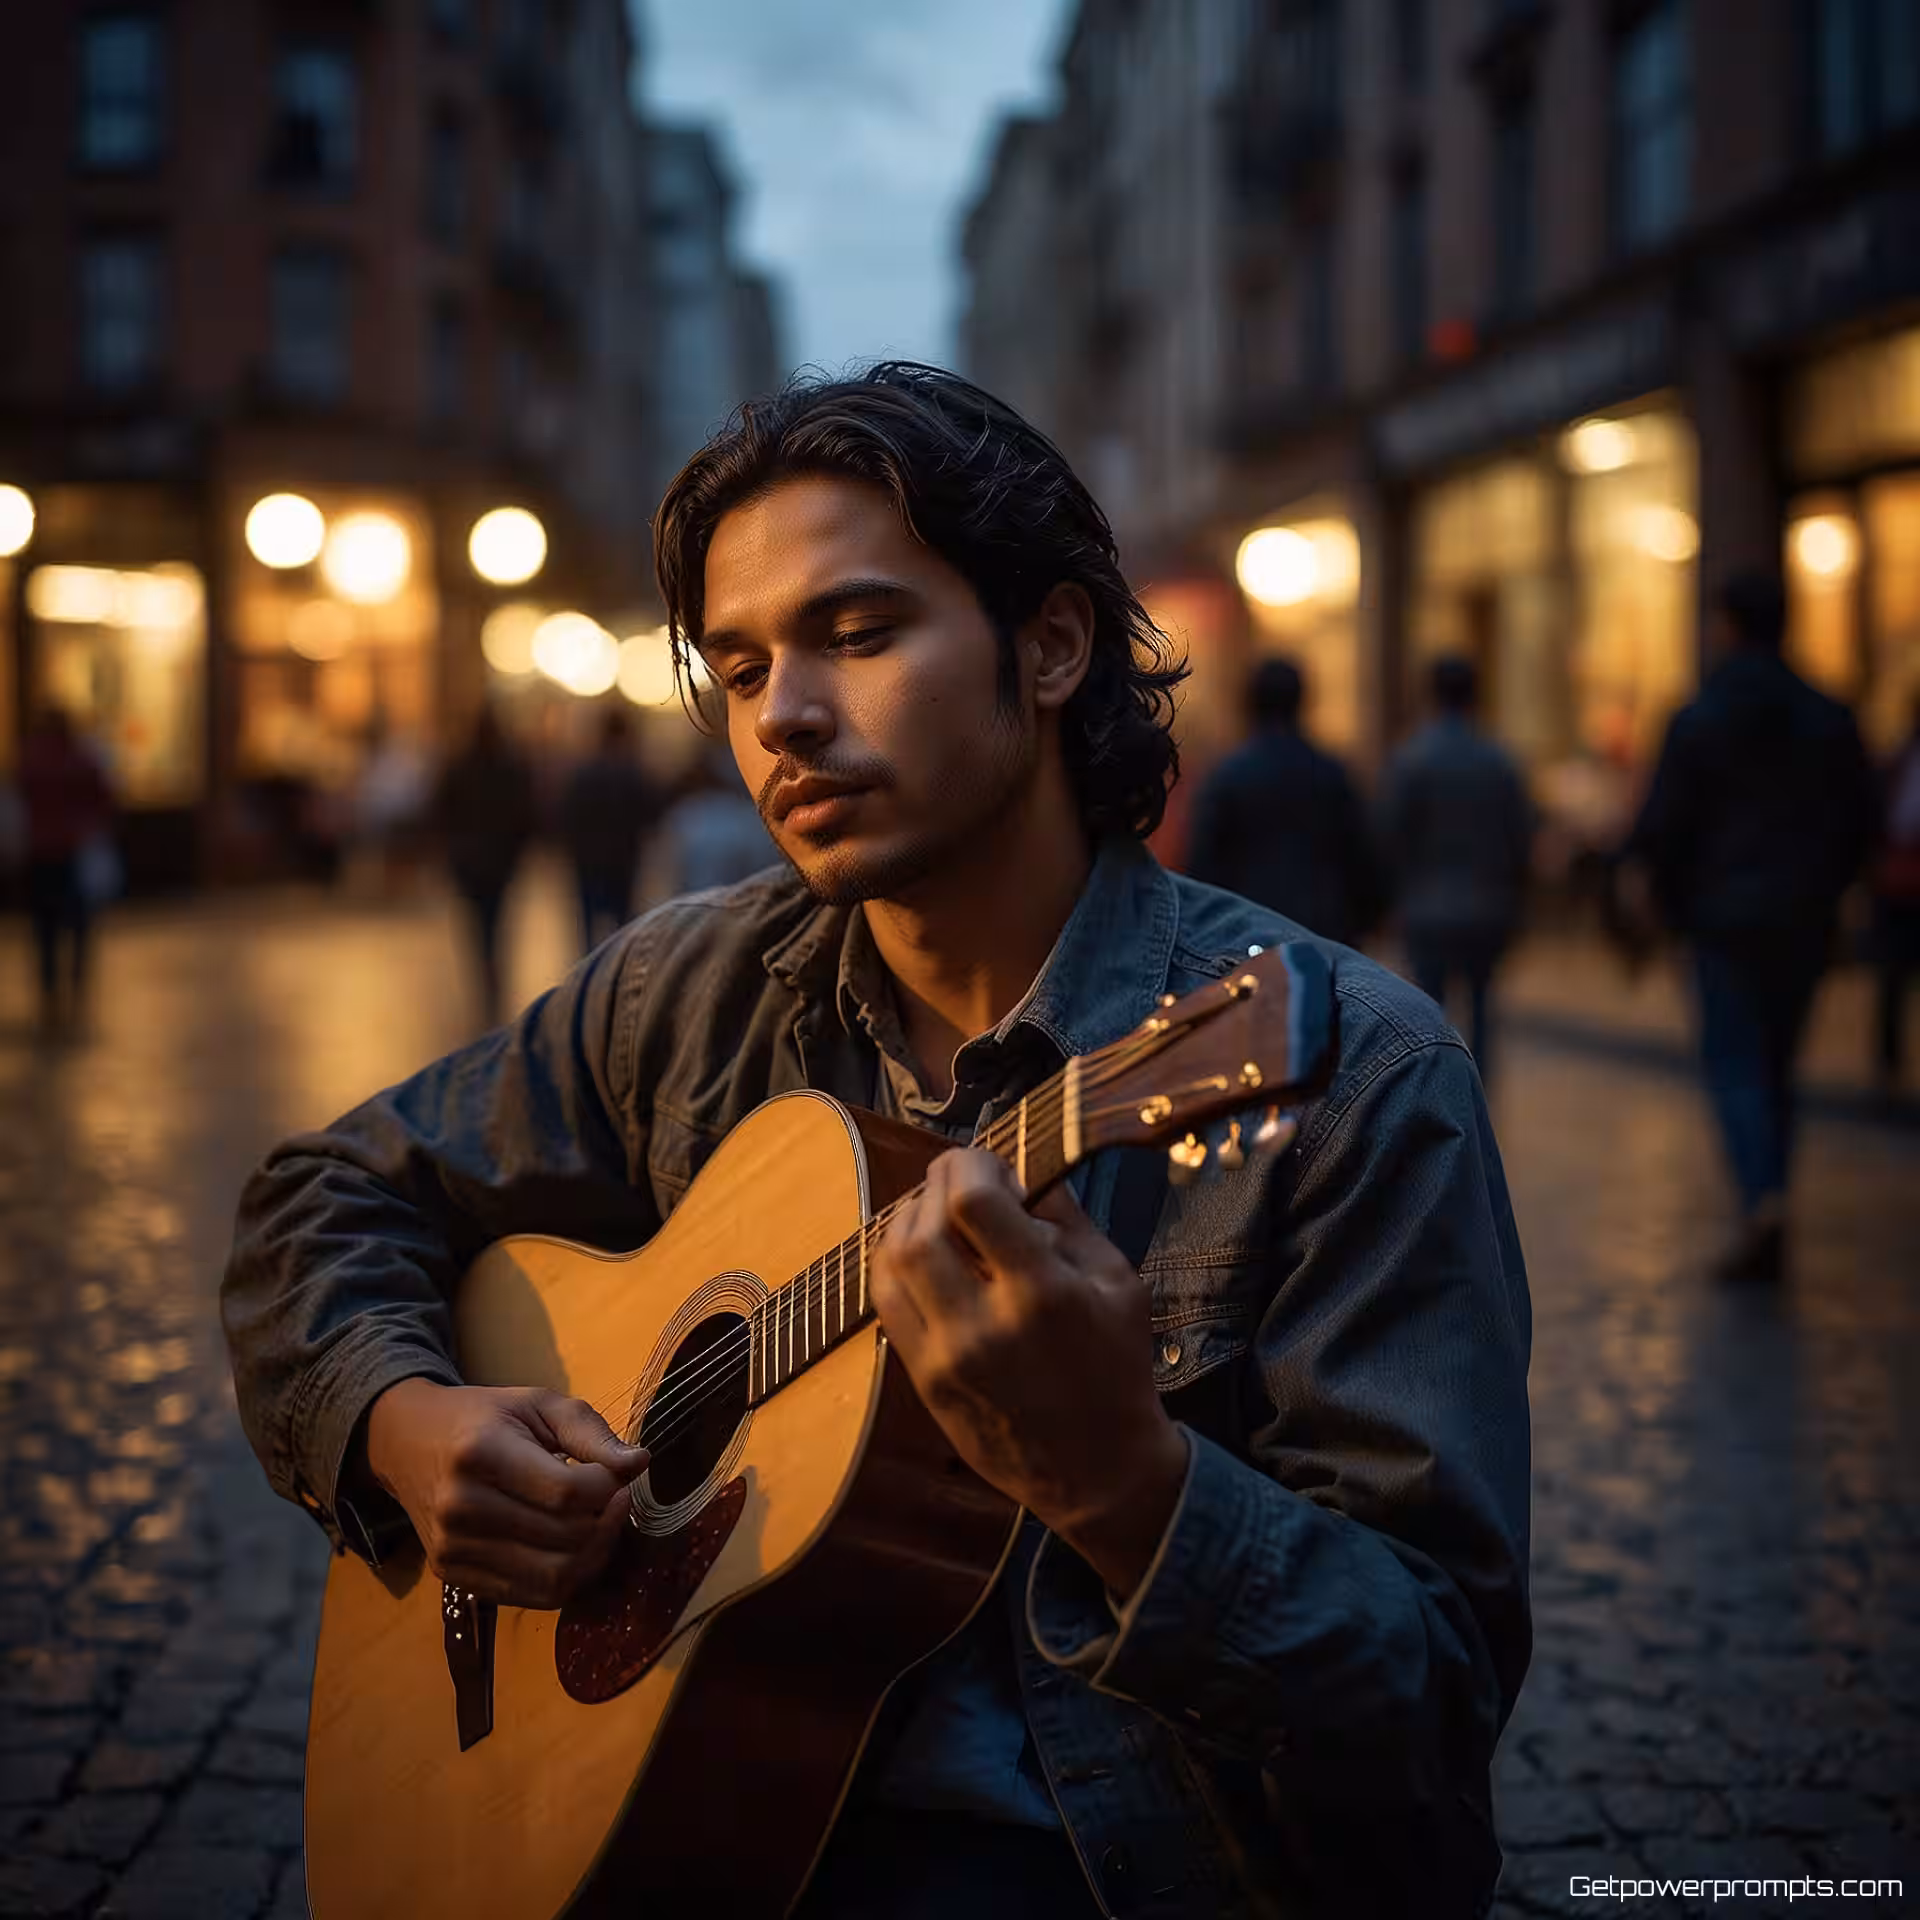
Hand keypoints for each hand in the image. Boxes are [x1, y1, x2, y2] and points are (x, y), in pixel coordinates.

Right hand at [364, 1379, 649, 1608]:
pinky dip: (568, 1577)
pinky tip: (573, 1545)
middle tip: (615, 1497)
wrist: (409, 1443)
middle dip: (607, 1521)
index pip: (566, 1494)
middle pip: (564, 1539)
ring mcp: (453, 1550)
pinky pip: (533, 1597)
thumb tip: (640, 1463)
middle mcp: (460, 1508)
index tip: (617, 1473)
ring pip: (554, 1578)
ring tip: (599, 1522)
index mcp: (480, 1454)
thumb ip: (590, 1432)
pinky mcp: (454, 1578)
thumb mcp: (539, 1404)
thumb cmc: (484, 1417)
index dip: (608, 1488)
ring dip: (594, 1554)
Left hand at [869, 1150, 1188, 1598]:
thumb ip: (1067, 1218)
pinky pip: (885, 1303)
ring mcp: (946, 1357)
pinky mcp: (924, 1381)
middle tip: (959, 1178)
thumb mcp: (1117, 1281)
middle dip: (935, 1185)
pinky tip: (918, 1252)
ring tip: (936, 1211)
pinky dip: (892, 1263)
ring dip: (907, 1219)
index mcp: (1042, 1294)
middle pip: (921, 1226)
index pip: (972, 1202)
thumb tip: (1024, 1165)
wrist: (1098, 1470)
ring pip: (890, 1262)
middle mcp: (984, 1325)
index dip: (969, 1164)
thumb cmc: (1116, 1369)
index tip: (988, 1163)